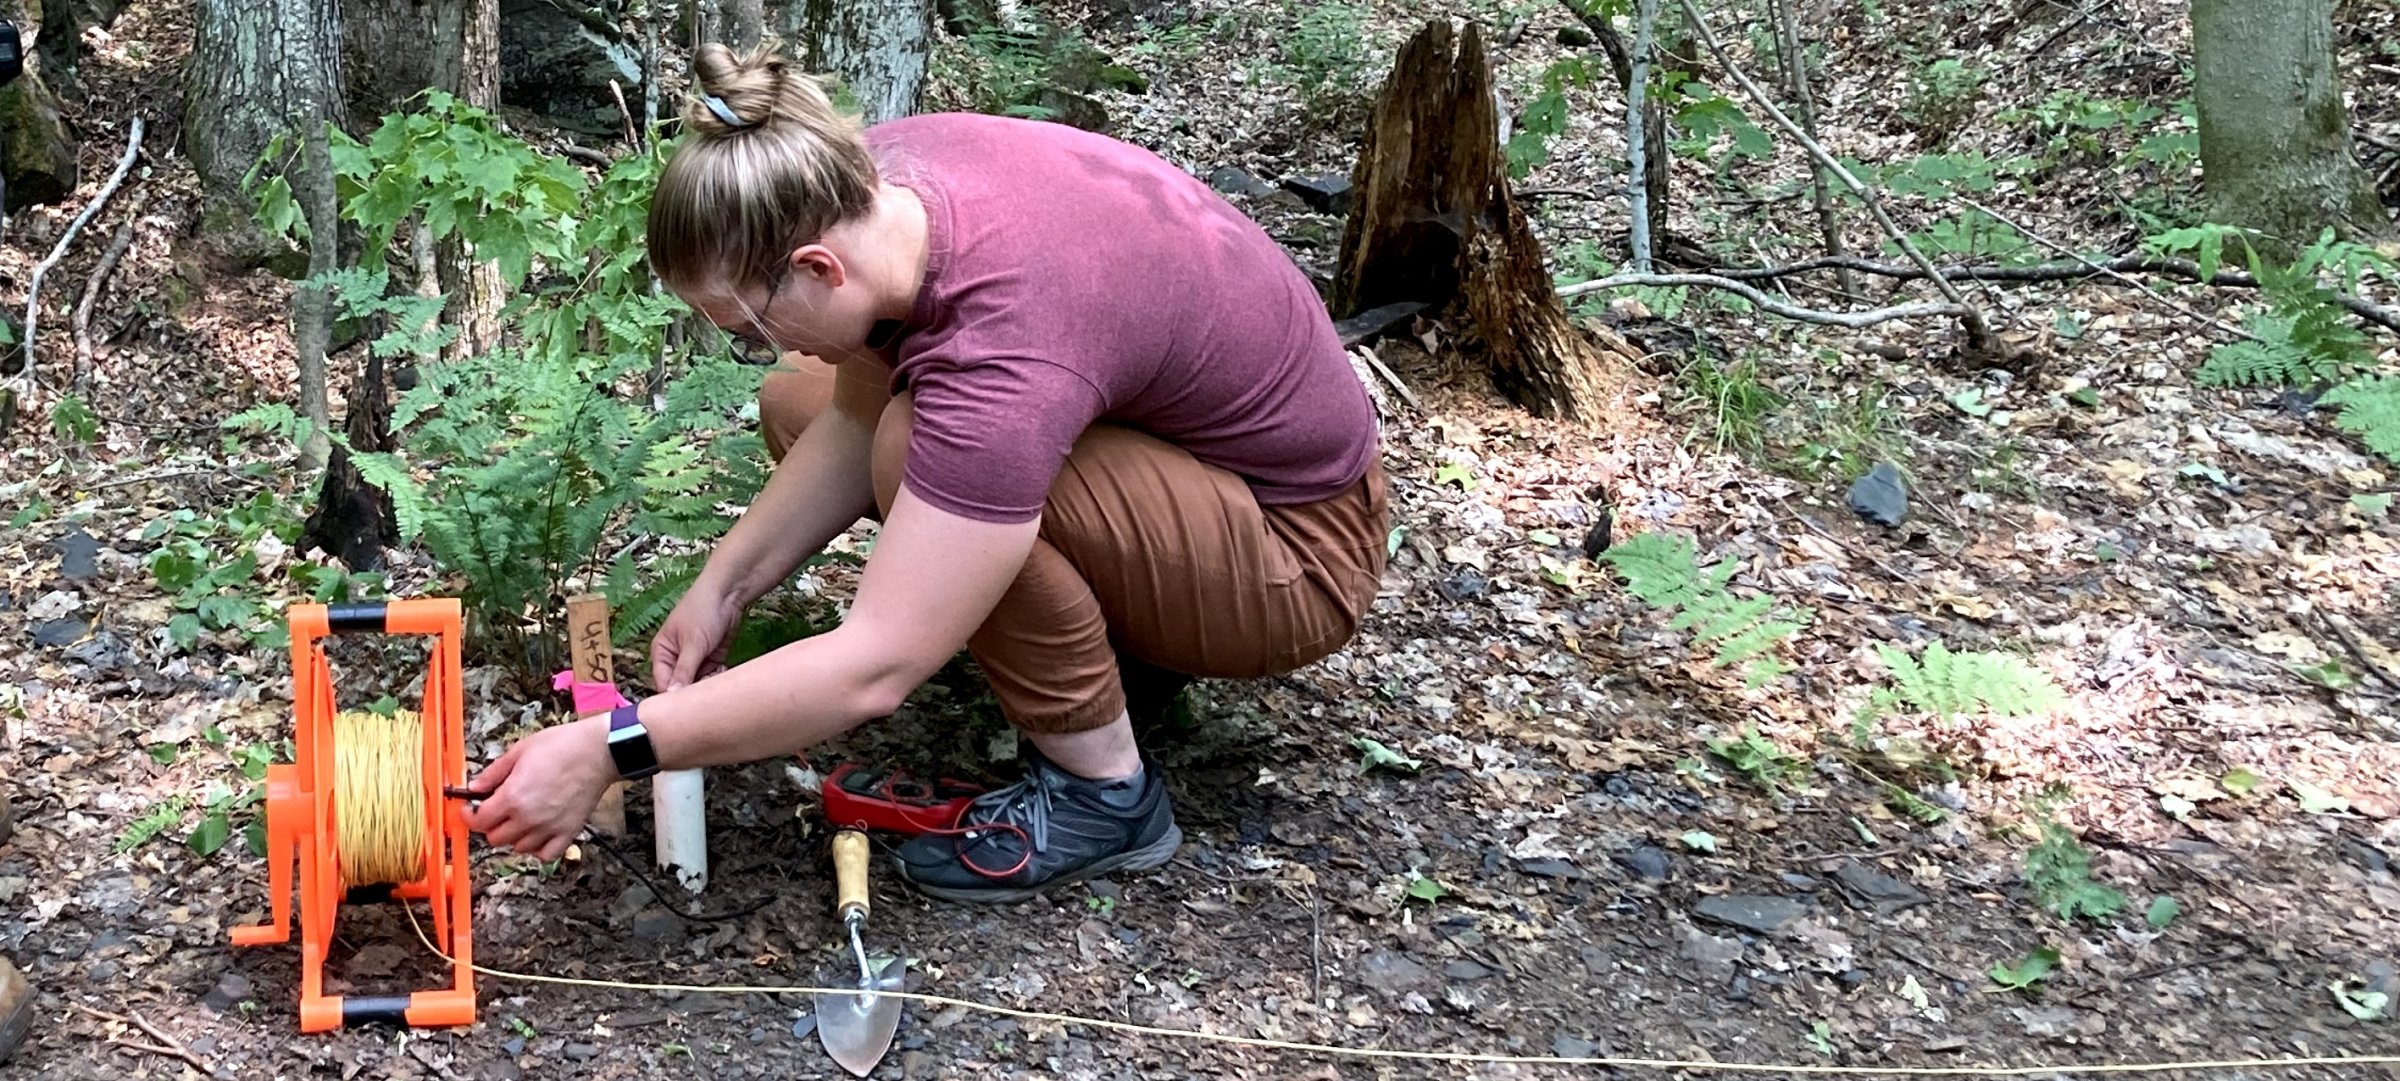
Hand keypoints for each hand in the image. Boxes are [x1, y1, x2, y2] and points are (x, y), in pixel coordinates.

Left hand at [463, 716, 614, 861]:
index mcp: (513, 797)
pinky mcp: (568, 832)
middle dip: (491, 825)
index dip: (469, 816)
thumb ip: (494, 773)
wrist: (598, 751)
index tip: (471, 810)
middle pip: (495, 838)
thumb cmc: (563, 746)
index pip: (479, 821)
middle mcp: (529, 817)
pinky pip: (545, 854)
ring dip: (513, 836)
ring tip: (519, 819)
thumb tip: (475, 786)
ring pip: (518, 848)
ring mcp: (549, 828)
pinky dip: (538, 849)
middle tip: (496, 811)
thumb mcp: (520, 751)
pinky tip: (538, 833)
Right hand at [651, 584, 742, 690]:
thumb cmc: (702, 611)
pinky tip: (723, 671)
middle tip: (706, 692)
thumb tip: (672, 695)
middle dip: (693, 691)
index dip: (672, 696)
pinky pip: (711, 677)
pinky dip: (717, 678)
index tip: (686, 707)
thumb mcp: (692, 643)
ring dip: (707, 685)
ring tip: (716, 677)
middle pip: (680, 686)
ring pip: (697, 684)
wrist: (728, 594)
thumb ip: (684, 671)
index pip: (662, 682)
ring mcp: (695, 659)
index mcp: (662, 652)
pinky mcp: (712, 659)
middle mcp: (676, 658)